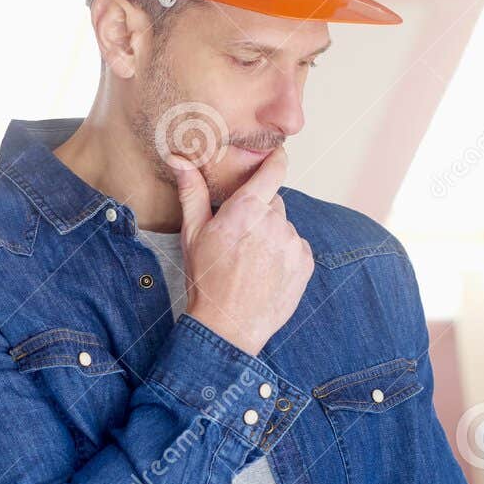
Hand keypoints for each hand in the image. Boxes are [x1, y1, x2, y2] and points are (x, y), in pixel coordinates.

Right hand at [169, 145, 314, 355]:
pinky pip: (296, 247)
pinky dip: (284, 255)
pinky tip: (264, 272)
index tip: (274, 156)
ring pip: (284, 227)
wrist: (227, 327)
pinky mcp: (306, 263)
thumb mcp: (192, 234)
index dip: (275, 159)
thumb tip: (178, 159)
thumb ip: (192, 192)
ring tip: (250, 262)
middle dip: (259, 213)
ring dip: (271, 236)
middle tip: (239, 238)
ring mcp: (293, 243)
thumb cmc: (206, 280)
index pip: (274, 169)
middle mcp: (275, 221)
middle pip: (273, 203)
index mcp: (247, 208)